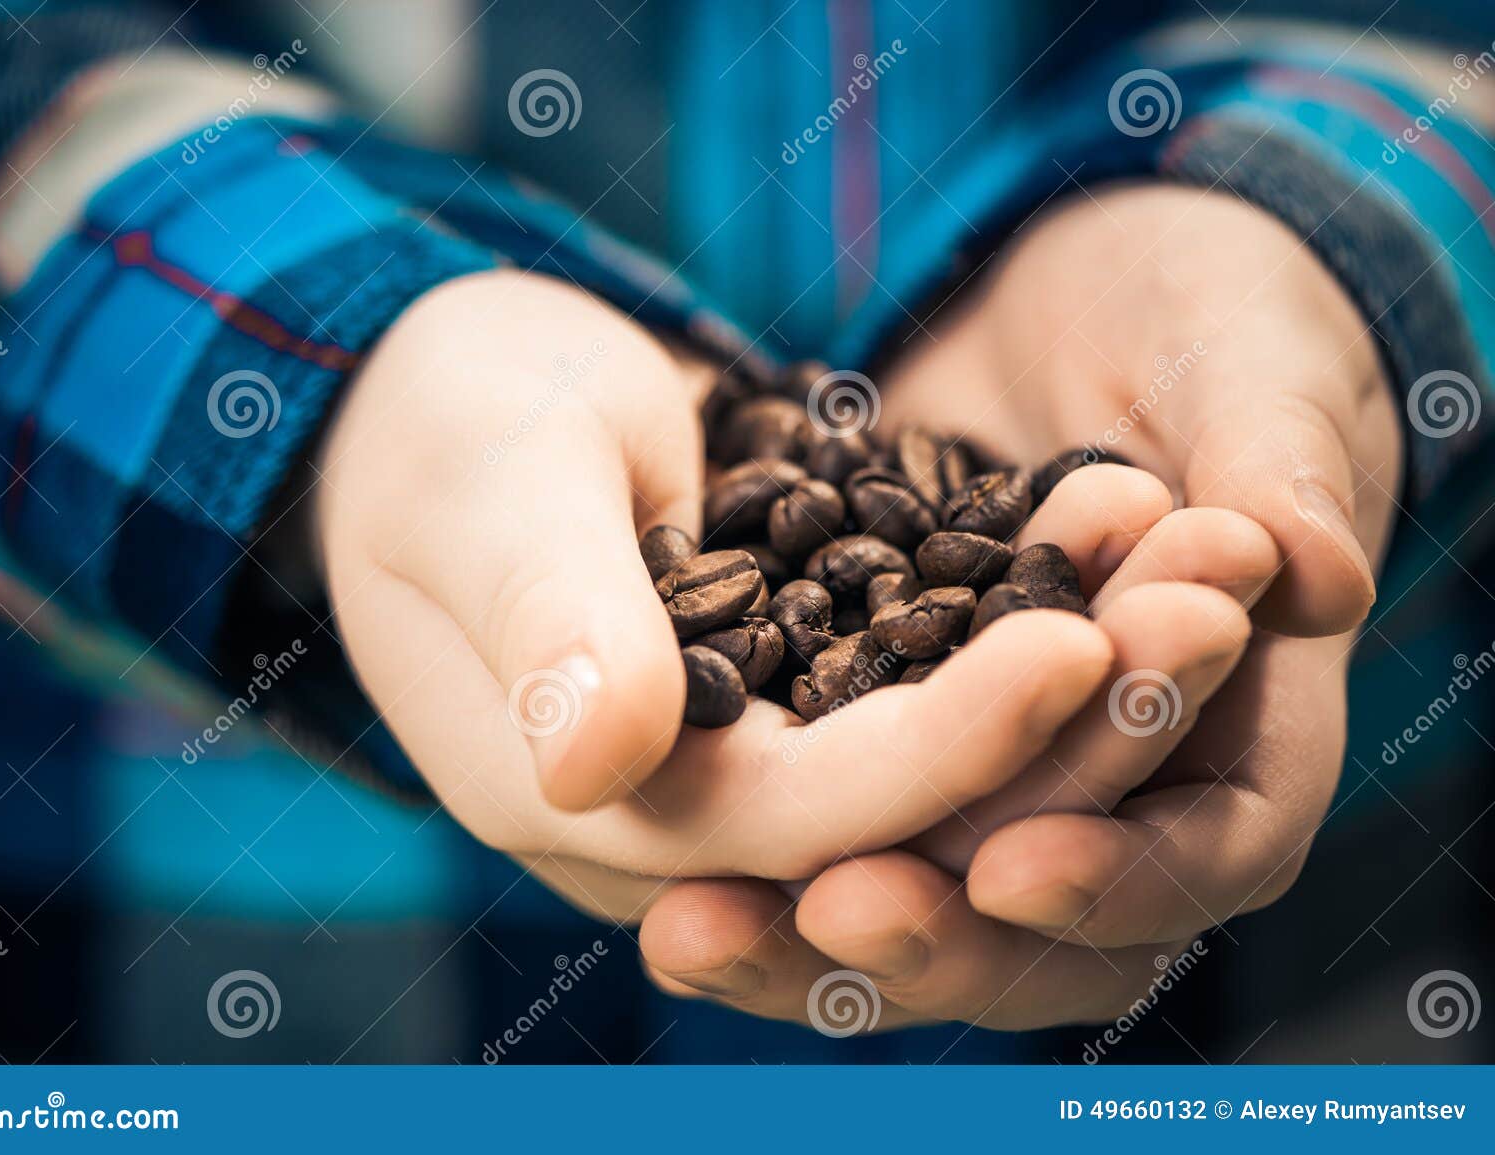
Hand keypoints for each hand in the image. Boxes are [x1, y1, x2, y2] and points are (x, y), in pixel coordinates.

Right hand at [314, 269, 1117, 922]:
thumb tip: (597, 766)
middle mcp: (690, 817)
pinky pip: (941, 691)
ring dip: (1086, 682)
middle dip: (1065, 729)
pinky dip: (1034, 621)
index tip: (1079, 641)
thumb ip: (546, 625)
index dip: (947, 745)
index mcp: (592, 799)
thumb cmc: (445, 430)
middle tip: (1202, 607)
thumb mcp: (489, 495)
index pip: (805, 813)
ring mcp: (757, 765)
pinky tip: (1120, 526)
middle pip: (910, 818)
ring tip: (1194, 560)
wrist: (450, 404)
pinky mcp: (806, 701)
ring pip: (950, 766)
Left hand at [639, 184, 1401, 1027]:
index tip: (1012, 866)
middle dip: (939, 933)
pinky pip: (821, 822)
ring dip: (808, 933)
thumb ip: (1274, 456)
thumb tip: (1314, 577)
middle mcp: (1115, 778)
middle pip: (1044, 922)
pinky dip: (747, 857)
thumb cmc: (1205, 314)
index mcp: (1247, 719)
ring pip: (915, 896)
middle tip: (835, 912)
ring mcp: (988, 766)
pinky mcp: (876, 728)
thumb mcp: (1243, 360)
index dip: (1123, 875)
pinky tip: (653, 881)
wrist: (1074, 295)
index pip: (1213, 844)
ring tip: (692, 932)